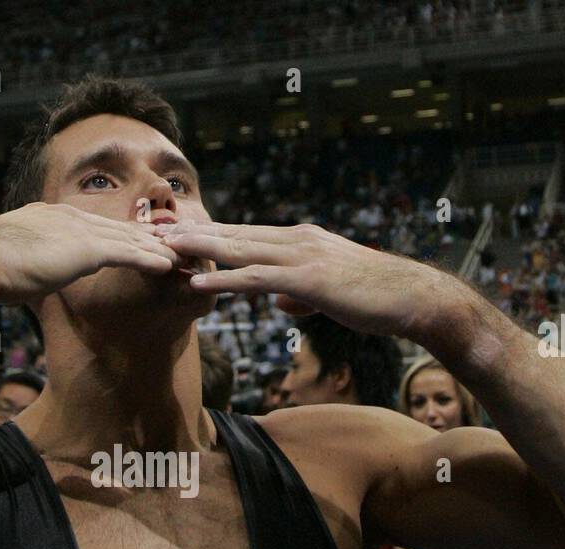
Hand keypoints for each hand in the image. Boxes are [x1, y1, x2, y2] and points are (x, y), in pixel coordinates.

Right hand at [0, 203, 181, 306]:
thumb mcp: (12, 263)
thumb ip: (28, 265)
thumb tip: (24, 282)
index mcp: (51, 218)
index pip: (95, 227)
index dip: (120, 235)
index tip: (140, 241)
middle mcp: (69, 218)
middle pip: (119, 228)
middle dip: (149, 237)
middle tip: (174, 245)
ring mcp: (79, 231)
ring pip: (129, 240)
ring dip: (158, 249)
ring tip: (183, 258)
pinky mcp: (85, 249)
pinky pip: (127, 255)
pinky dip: (149, 260)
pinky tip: (168, 267)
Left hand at [157, 220, 473, 341]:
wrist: (411, 298)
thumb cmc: (376, 299)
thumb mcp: (330, 294)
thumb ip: (301, 293)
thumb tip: (281, 302)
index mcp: (300, 241)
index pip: (245, 235)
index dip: (208, 234)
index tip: (176, 233)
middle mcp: (296, 240)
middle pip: (234, 235)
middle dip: (192, 233)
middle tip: (153, 230)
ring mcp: (301, 257)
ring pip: (239, 250)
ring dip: (198, 250)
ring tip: (163, 249)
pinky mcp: (307, 279)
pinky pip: (256, 279)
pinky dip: (224, 280)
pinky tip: (198, 283)